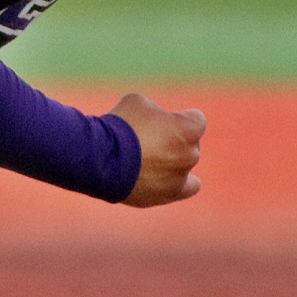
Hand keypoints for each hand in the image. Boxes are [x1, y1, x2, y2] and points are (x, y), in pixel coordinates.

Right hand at [109, 92, 205, 207]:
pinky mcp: (170, 193)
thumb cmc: (118, 126)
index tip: (159, 119)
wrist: (100, 159)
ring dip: (170, 159)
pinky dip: (179, 181)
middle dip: (172, 139)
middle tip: (145, 138)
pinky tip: (165, 177)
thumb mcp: (137, 102)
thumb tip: (156, 121)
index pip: (196, 118)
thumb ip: (155, 111)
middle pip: (189, 142)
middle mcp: (191, 153)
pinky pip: (188, 187)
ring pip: (184, 163)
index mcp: (189, 128)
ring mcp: (181, 176)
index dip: (177, 117)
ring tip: (144, 158)